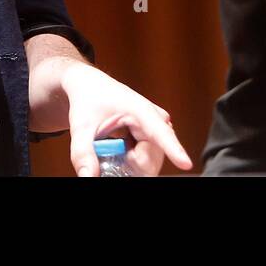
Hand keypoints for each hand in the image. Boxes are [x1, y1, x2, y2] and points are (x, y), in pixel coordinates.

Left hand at [60, 61, 192, 175]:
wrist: (91, 88)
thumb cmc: (89, 100)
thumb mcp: (80, 126)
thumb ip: (83, 153)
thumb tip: (88, 177)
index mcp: (141, 110)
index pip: (160, 132)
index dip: (173, 149)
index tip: (185, 163)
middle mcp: (156, 119)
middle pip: (152, 157)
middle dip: (132, 164)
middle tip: (111, 151)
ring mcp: (157, 128)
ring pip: (151, 162)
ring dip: (132, 163)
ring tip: (117, 145)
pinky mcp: (154, 136)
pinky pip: (149, 160)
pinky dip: (134, 161)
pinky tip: (123, 148)